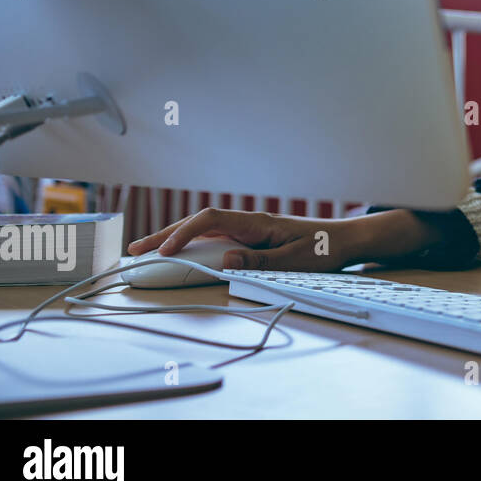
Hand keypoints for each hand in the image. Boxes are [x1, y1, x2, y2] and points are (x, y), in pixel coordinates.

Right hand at [127, 207, 438, 271]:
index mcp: (257, 222)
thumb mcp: (295, 260)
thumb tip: (226, 261)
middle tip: (134, 251)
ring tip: (144, 253)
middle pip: (198, 223)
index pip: (210, 220)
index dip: (184, 233)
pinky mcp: (250, 237)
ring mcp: (248, 229)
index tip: (165, 251)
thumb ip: (260, 261)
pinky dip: (191, 244)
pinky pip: (214, 237)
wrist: (345, 240)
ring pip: (202, 230)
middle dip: (165, 235)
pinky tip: (177, 254)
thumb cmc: (324, 249)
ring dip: (174, 239)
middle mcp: (248, 222)